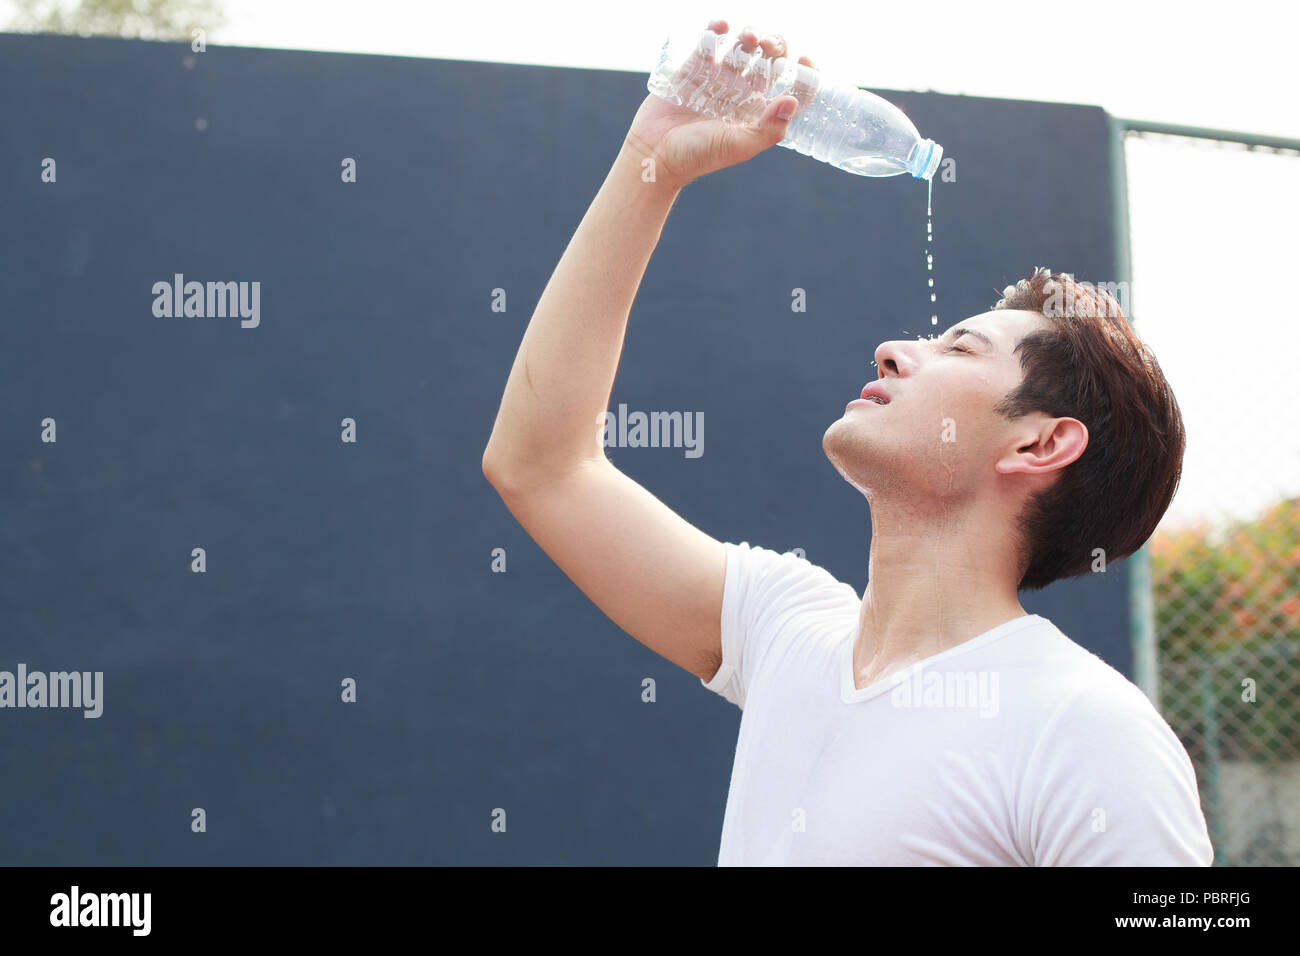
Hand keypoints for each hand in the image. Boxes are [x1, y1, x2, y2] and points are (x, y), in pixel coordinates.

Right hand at [624, 18, 818, 186]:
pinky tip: (724, 27)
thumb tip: (792, 101)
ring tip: (749, 37)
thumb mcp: (739, 146)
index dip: (805, 74)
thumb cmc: (698, 156)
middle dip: (776, 46)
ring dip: (751, 35)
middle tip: (769, 44)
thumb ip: (769, 128)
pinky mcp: (694, 68)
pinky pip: (710, 41)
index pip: (792, 90)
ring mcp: (719, 79)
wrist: (655, 154)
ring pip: (743, 47)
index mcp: (758, 113)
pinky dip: (718, 29)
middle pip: (770, 60)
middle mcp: (742, 94)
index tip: (805, 60)